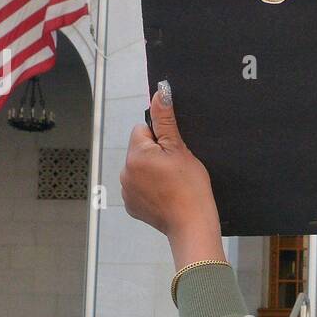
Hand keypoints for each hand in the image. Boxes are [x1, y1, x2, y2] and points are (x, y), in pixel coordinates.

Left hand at [120, 82, 224, 269]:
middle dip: (155, 154)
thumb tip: (160, 92)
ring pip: (139, 169)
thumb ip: (166, 119)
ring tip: (172, 184)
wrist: (192, 224)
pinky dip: (150, 189)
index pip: (142, 130)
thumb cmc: (190, 187)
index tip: (174, 152)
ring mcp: (126, 190)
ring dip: (151, 171)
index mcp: (136, 154)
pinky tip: (165, 196)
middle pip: (140, 150)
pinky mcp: (131, 206)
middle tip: (176, 169)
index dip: (161, 138)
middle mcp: (124, 171)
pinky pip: (138, 188)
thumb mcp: (180, 149)